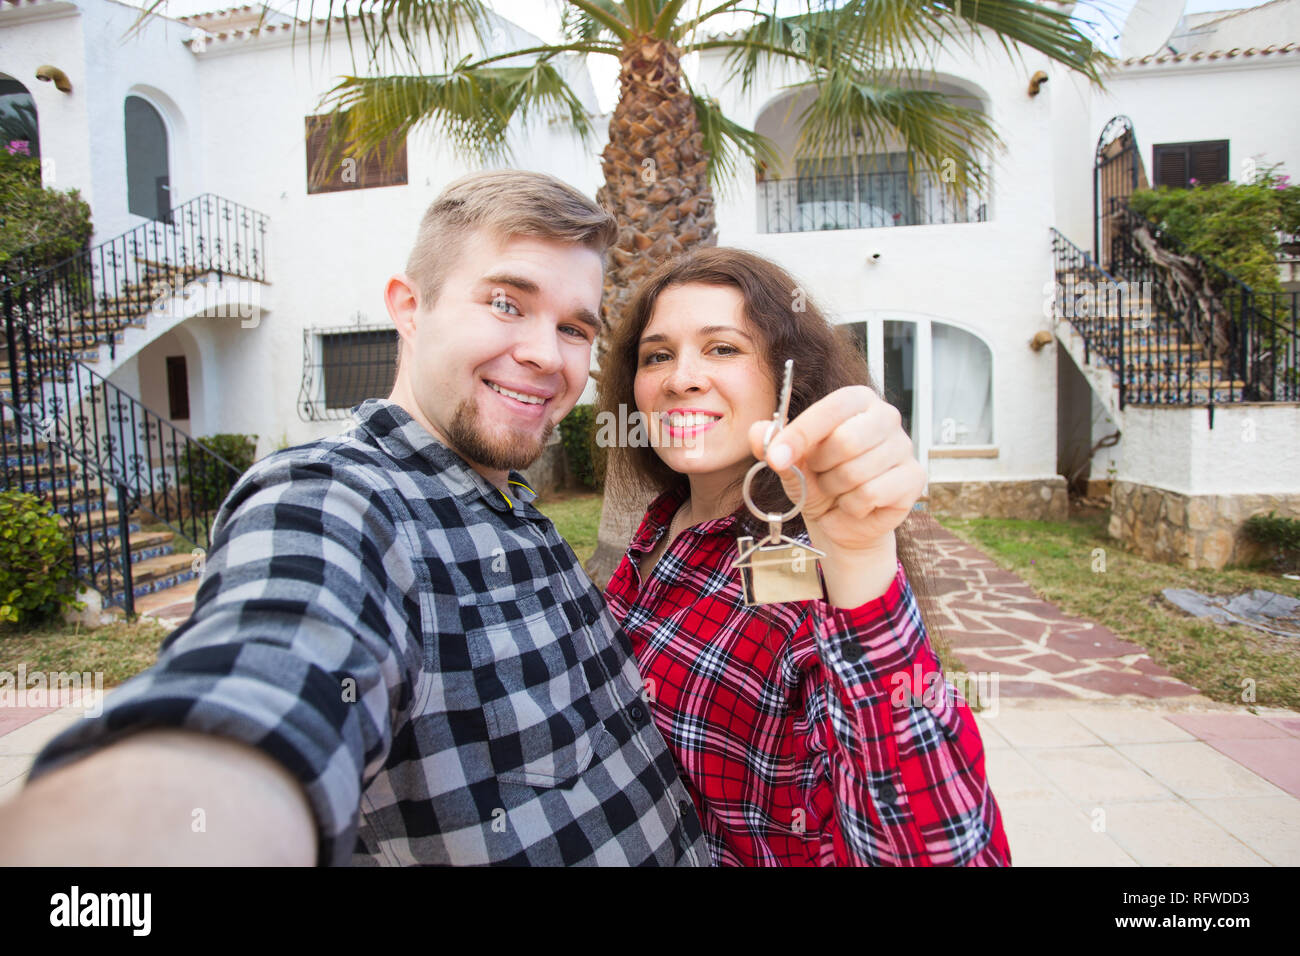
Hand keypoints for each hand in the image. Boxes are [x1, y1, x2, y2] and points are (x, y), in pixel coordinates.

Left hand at [746, 385, 926, 556]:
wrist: (842, 520)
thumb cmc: (817, 482)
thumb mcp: (789, 463)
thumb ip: (772, 445)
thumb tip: (758, 432)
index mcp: (855, 400)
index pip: (830, 409)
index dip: (800, 434)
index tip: (776, 458)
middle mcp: (886, 416)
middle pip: (846, 441)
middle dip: (822, 469)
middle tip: (821, 476)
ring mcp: (904, 446)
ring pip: (857, 473)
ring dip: (836, 490)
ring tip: (839, 489)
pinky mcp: (914, 477)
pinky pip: (872, 494)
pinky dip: (853, 506)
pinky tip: (857, 503)